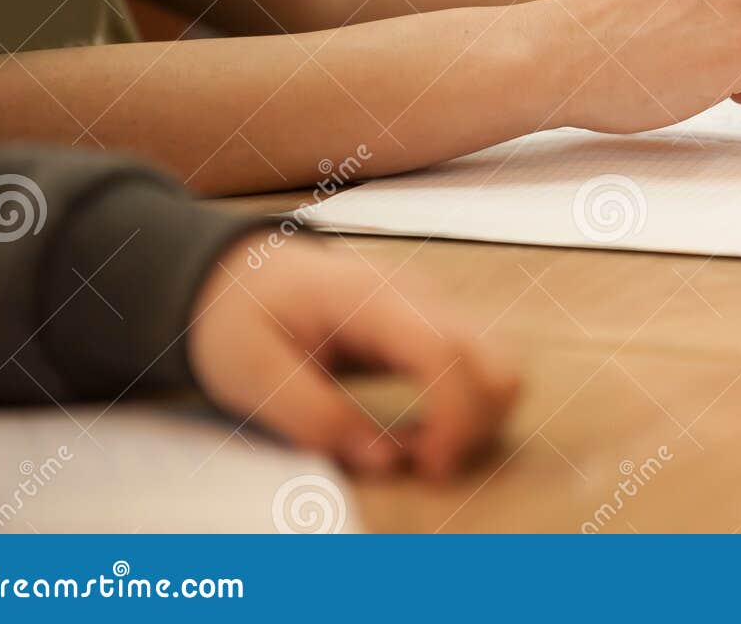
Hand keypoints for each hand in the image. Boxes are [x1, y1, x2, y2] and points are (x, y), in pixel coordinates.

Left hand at [188, 234, 519, 478]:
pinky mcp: (438, 322)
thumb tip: (387, 462)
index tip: (428, 468)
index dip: (454, 418)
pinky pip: (481, 367)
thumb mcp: (252, 377)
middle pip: (495, 359)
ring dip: (476, 419)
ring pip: (500, 364)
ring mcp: (434, 305)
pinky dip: (467, 409)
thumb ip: (315, 419)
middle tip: (424, 466)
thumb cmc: (241, 318)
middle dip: (475, 425)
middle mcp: (418, 294)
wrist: (241, 272)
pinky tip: (422, 430)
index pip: (446, 352)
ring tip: (419, 449)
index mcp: (369, 299)